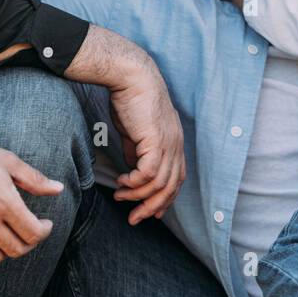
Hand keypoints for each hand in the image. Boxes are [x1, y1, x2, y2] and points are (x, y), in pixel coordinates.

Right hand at [0, 108, 63, 264]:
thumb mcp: (9, 161)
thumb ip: (35, 180)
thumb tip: (58, 189)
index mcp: (3, 201)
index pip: (32, 233)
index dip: (44, 231)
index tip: (45, 223)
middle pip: (16, 249)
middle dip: (30, 242)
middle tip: (31, 230)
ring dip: (7, 248)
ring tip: (11, 234)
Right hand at [107, 59, 186, 224]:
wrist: (131, 77)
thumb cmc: (132, 101)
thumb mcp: (136, 133)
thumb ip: (138, 152)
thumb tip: (133, 171)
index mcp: (174, 143)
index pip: (176, 179)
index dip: (164, 199)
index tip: (149, 212)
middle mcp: (176, 145)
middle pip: (171, 187)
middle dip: (153, 207)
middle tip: (134, 218)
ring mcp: (169, 143)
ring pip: (160, 183)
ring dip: (139, 196)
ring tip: (121, 196)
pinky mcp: (156, 140)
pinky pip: (149, 172)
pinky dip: (136, 182)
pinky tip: (122, 182)